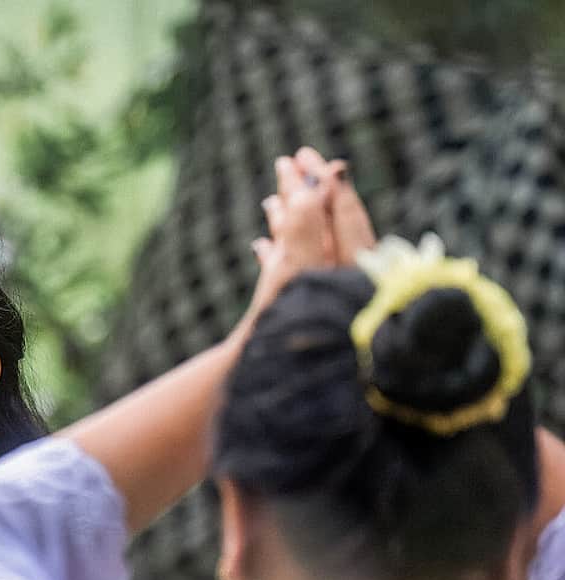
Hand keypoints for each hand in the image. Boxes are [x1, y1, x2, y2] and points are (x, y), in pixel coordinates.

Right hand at [243, 147, 376, 327]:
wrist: (274, 388)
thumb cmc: (294, 331)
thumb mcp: (299, 272)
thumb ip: (309, 224)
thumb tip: (322, 175)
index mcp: (357, 269)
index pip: (345, 213)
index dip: (326, 181)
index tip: (306, 155)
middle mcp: (348, 283)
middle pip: (328, 227)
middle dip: (307, 194)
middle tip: (290, 159)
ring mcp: (327, 301)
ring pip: (309, 250)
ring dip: (290, 221)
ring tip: (271, 198)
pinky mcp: (305, 319)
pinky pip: (294, 277)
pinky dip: (278, 255)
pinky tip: (259, 247)